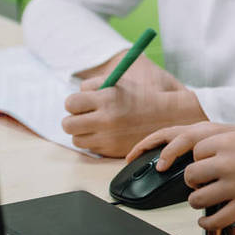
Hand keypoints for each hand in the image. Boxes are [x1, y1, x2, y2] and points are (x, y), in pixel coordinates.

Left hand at [61, 58, 207, 156]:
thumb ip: (93, 86)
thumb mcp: (118, 83)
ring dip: (82, 133)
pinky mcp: (113, 151)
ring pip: (77, 140)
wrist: (167, 116)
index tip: (80, 103)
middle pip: (68, 125)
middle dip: (73, 120)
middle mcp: (107, 119)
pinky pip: (92, 149)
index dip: (73, 103)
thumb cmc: (140, 96)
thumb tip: (74, 98)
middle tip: (83, 116)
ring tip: (96, 125)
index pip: (70, 103)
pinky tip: (107, 134)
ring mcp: (109, 138)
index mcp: (107, 98)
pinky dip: (95, 142)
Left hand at [133, 125, 234, 230]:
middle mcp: (228, 163)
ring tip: (203, 200)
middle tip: (200, 182)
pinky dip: (206, 223)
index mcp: (227, 142)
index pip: (193, 152)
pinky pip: (216, 219)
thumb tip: (198, 149)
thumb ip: (222, 140)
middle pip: (191, 175)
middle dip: (192, 181)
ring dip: (196, 201)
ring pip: (197, 199)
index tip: (196, 164)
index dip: (195, 159)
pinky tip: (205, 220)